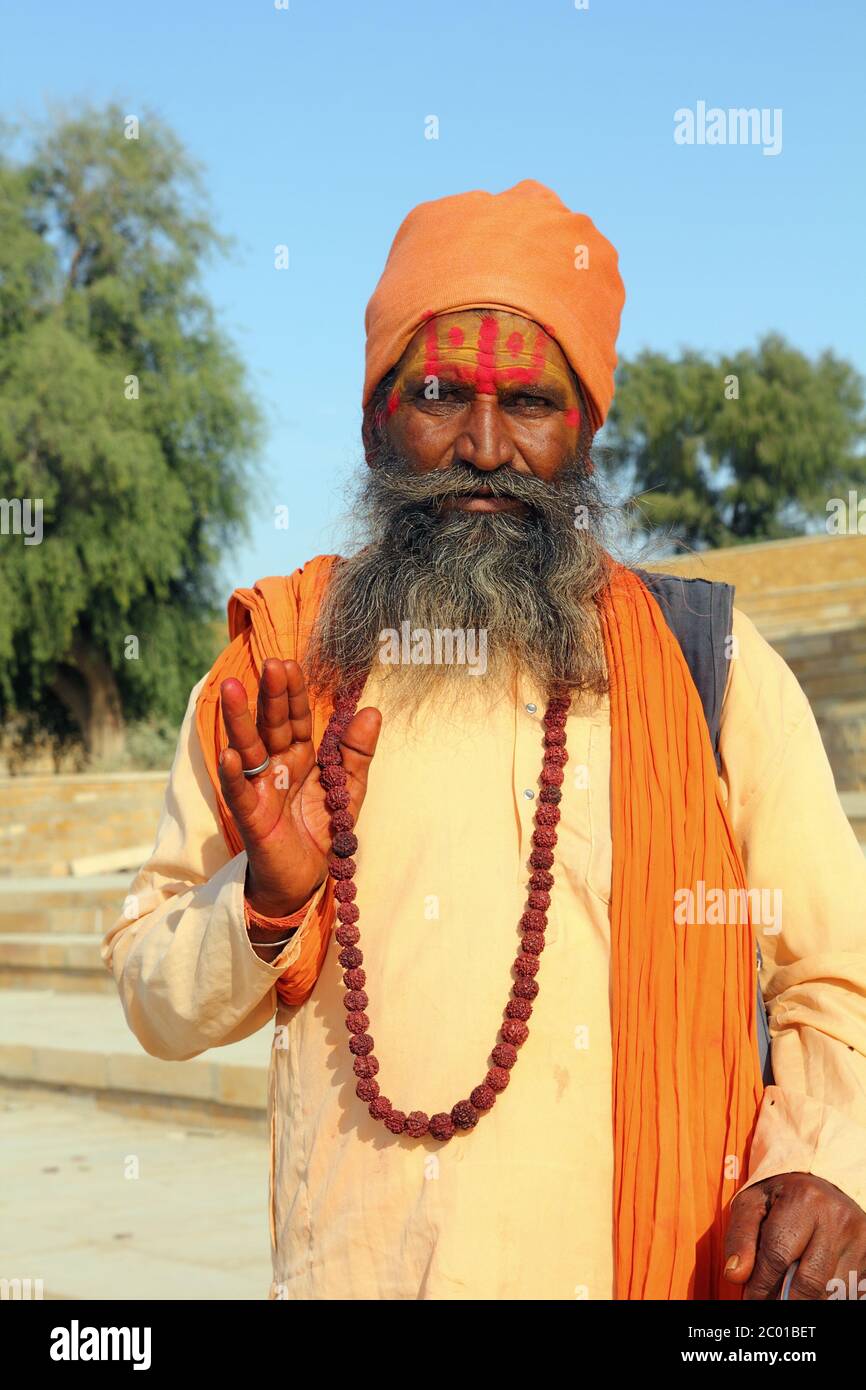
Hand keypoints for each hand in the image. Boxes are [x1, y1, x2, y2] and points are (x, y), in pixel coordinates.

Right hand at [218, 658, 380, 917]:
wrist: (305, 878)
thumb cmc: (321, 829)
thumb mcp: (348, 788)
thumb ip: (358, 753)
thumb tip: (372, 711)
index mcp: (300, 755)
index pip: (295, 717)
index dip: (293, 692)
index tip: (291, 663)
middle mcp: (276, 765)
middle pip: (271, 725)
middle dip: (270, 695)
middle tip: (271, 664)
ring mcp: (259, 788)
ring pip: (248, 749)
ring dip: (239, 720)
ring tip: (232, 690)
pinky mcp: (250, 817)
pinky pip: (239, 792)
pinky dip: (233, 774)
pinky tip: (230, 755)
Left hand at [724, 1172, 865, 1299]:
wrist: (821, 1182)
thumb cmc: (781, 1195)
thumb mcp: (753, 1203)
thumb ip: (740, 1237)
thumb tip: (735, 1275)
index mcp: (804, 1199)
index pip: (778, 1256)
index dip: (760, 1284)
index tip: (750, 1298)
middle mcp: (836, 1217)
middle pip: (809, 1281)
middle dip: (784, 1300)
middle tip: (767, 1303)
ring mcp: (858, 1237)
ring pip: (830, 1290)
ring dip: (805, 1299)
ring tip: (786, 1293)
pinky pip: (847, 1288)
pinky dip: (825, 1295)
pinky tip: (809, 1290)